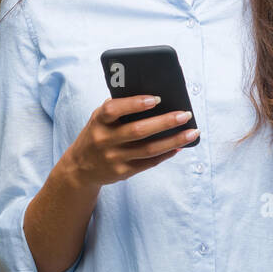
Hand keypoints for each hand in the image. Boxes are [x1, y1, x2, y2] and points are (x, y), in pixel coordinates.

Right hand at [59, 95, 197, 187]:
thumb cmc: (97, 134)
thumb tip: (155, 99)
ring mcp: (114, 158)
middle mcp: (104, 140)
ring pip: (149, 149)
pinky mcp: (123, 172)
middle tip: (186, 115)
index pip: (114, 110)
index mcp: (98, 121)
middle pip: (138, 131)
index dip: (135, 104)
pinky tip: (180, 146)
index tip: (157, 99)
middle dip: (165, 122)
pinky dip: (167, 153)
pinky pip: (149, 163)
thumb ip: (119, 108)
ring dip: (174, 140)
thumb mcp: (100, 119)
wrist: (79, 168)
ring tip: (192, 132)